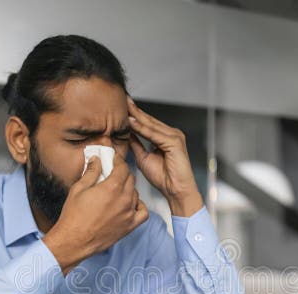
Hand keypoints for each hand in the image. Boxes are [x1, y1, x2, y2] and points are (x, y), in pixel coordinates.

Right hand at [43, 154, 148, 273]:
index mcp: (112, 188)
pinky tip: (129, 204)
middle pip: (131, 179)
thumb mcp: (79, 189)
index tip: (114, 159)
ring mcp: (129, 213)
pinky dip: (138, 206)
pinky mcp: (130, 226)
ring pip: (136, 193)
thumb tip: (96, 160)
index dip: (118, 160)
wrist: (74, 241)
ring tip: (117, 190)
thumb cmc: (74, 216)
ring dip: (128, 188)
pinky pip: (142, 212)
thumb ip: (91, 172)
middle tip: (113, 173)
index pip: (122, 167)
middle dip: (122, 173)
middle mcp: (124, 199)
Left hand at [127, 96, 203, 216]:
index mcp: (165, 137)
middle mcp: (171, 133)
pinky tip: (132, 122)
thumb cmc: (163, 178)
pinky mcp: (175, 142)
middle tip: (121, 98)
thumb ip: (136, 145)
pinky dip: (143, 128)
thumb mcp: (143, 158)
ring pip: (151, 125)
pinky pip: (155, 134)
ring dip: (137, 115)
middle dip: (134, 110)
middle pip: (149, 120)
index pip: (147, 123)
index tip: (121, 106)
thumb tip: (126, 133)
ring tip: (124, 106)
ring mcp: (174, 136)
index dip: (134, 115)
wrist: (176, 191)